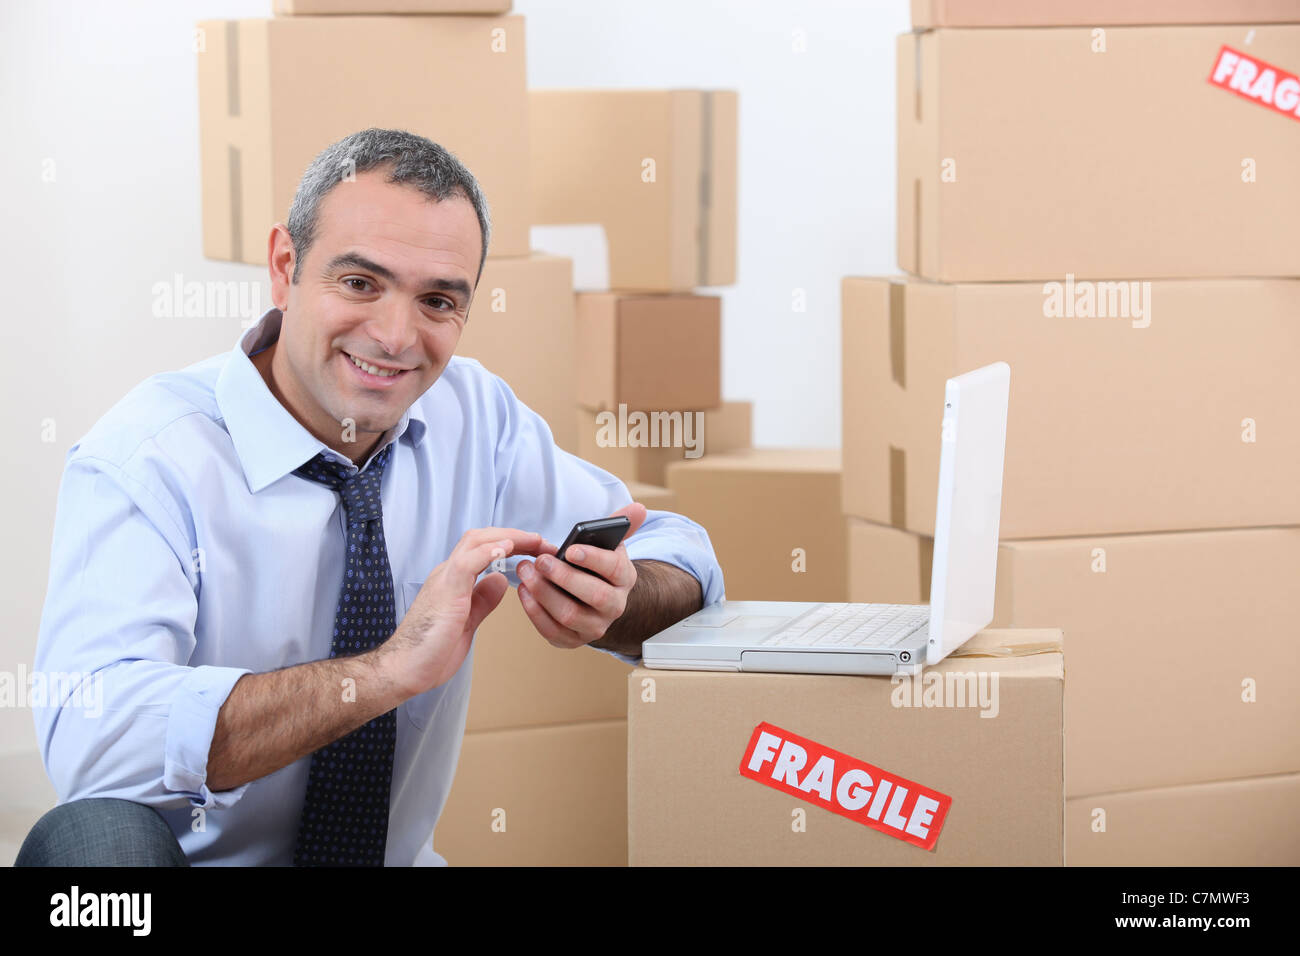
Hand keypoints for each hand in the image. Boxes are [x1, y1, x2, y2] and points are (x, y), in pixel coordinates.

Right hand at [381, 527, 554, 695]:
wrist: (403, 669)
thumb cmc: (430, 651)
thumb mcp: (467, 622)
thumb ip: (482, 600)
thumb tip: (500, 580)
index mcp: (453, 580)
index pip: (483, 548)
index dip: (512, 543)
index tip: (537, 550)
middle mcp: (447, 573)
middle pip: (482, 537)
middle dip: (516, 535)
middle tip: (544, 542)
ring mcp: (445, 580)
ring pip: (475, 541)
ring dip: (508, 538)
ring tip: (533, 541)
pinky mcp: (445, 592)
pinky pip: (467, 563)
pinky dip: (488, 552)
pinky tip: (507, 549)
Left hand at [514, 502, 647, 648]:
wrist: (596, 601)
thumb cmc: (598, 567)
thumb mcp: (610, 545)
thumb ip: (621, 524)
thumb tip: (638, 508)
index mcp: (625, 578)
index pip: (613, 569)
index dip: (592, 559)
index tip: (570, 549)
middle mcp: (614, 606)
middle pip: (593, 595)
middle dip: (564, 577)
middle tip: (540, 561)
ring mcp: (594, 627)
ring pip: (569, 615)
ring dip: (543, 593)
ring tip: (525, 572)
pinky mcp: (572, 640)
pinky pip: (552, 631)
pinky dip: (535, 612)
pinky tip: (524, 592)